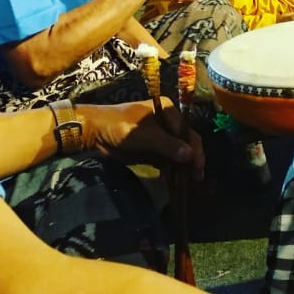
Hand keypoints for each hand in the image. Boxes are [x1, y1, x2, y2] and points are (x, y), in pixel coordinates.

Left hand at [79, 99, 204, 179]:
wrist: (95, 132)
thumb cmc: (119, 126)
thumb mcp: (144, 134)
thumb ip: (167, 145)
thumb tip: (190, 155)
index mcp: (168, 111)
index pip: (187, 131)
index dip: (195, 149)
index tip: (198, 166)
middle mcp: (167, 123)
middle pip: (185, 142)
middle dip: (192, 159)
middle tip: (196, 177)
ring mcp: (159, 137)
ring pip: (177, 153)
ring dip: (183, 166)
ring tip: (190, 182)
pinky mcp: (151, 149)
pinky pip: (166, 160)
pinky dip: (172, 169)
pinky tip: (177, 180)